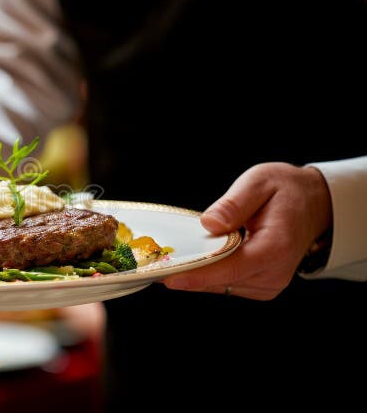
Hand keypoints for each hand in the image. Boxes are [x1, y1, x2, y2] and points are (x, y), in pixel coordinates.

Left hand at [163, 162, 332, 299]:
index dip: (199, 275)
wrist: (313, 205)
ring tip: (173, 256)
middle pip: (221, 281)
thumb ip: (234, 204)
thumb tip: (210, 223)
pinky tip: (196, 258)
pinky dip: (208, 274)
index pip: (232, 268)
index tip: (170, 278)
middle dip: (189, 272)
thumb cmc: (285, 191)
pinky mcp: (260, 286)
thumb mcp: (259, 182)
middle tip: (156, 262)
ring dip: (197, 273)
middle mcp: (274, 272)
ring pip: (220, 286)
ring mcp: (269, 283)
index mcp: (275, 247)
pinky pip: (225, 284)